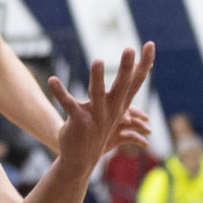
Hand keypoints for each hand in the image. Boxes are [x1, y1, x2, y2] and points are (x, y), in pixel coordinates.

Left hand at [49, 43, 155, 171]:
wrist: (81, 159)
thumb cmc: (97, 132)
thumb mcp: (114, 115)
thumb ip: (124, 97)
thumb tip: (138, 80)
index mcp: (120, 105)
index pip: (136, 81)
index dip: (144, 62)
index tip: (150, 43)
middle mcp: (111, 109)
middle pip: (122, 86)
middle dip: (126, 68)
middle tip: (130, 49)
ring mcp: (96, 116)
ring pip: (97, 94)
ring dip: (97, 78)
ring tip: (97, 60)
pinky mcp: (79, 122)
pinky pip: (69, 105)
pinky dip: (60, 92)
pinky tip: (52, 80)